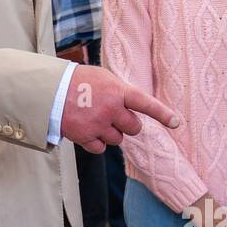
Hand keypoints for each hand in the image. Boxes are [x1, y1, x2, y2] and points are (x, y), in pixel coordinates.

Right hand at [60, 64, 178, 153]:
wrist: (50, 90)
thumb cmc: (78, 82)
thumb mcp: (103, 77)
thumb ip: (121, 91)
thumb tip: (135, 106)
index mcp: (118, 91)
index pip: (146, 103)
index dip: (163, 114)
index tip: (176, 122)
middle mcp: (111, 109)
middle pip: (134, 128)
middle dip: (127, 125)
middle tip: (114, 116)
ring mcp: (98, 124)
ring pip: (117, 140)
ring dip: (110, 133)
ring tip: (95, 119)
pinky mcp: (85, 137)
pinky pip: (101, 149)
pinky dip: (95, 143)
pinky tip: (87, 129)